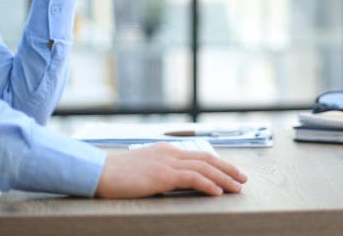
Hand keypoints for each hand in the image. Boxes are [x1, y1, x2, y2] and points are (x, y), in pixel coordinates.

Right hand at [94, 143, 247, 197]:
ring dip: (224, 178)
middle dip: (228, 169)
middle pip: (207, 159)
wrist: (99, 172)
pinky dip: (208, 184)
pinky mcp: (163, 175)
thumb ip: (160, 173)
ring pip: (204, 168)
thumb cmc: (117, 175)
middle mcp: (170, 153)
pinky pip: (192, 178)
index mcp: (165, 150)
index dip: (217, 163)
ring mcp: (167, 162)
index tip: (230, 172)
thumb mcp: (143, 170)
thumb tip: (173, 184)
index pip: (198, 155)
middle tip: (243, 179)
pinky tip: (218, 192)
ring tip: (237, 188)